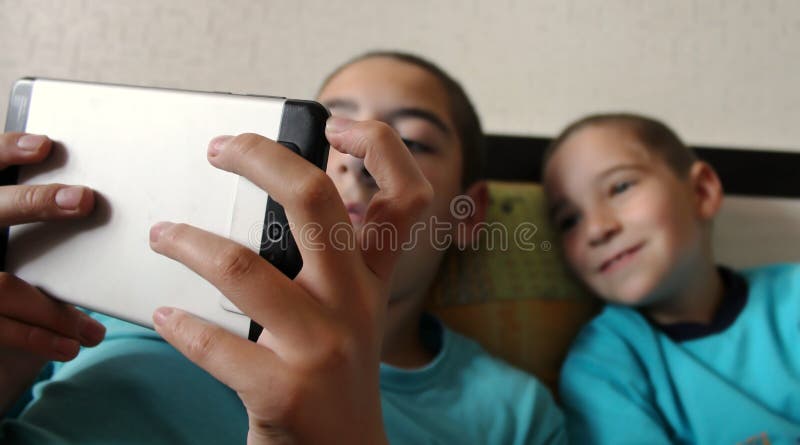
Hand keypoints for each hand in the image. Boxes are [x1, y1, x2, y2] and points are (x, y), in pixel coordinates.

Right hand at [0, 133, 105, 413]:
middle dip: (34, 203)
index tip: (46, 145)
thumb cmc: (6, 274)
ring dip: (55, 309)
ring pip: (3, 285)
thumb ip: (34, 221)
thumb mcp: (10, 239)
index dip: (6, 151)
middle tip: (85, 199)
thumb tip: (98, 207)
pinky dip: (40, 338)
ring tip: (94, 327)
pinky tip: (71, 345)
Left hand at [150, 118, 431, 443]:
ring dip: (188, 242)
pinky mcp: (282, 391)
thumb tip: (281, 197)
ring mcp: (321, 347)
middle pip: (317, 201)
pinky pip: (212, 343)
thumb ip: (335, 260)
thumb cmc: (336, 374)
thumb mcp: (352, 313)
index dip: (381, 146)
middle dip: (261, 158)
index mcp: (373, 280)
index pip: (406, 197)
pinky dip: (179, 324)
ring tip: (164, 234)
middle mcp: (355, 304)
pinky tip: (165, 315)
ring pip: (242, 267)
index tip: (335, 124)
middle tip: (221, 148)